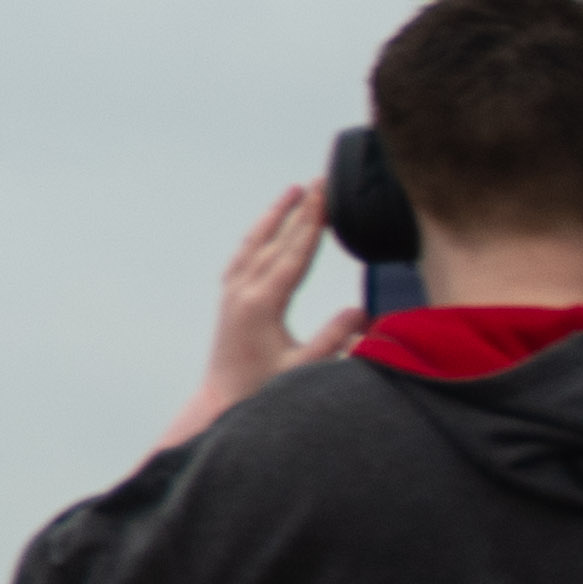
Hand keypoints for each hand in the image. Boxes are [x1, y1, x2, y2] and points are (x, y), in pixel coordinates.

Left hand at [154, 181, 363, 451]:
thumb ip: (333, 341)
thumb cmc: (262, 390)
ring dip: (275, 217)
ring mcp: (232, 293)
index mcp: (262, 303)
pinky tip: (267, 231)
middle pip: (276, 240)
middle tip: (319, 181)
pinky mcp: (229, 300)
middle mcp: (243, 291)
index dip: (312, 221)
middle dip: (299, 210)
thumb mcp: (303, 370)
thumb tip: (362, 313)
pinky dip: (257, 238)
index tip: (324, 193)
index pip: (294, 253)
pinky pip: (242, 258)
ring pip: (254, 244)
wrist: (220, 402)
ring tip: (294, 192)